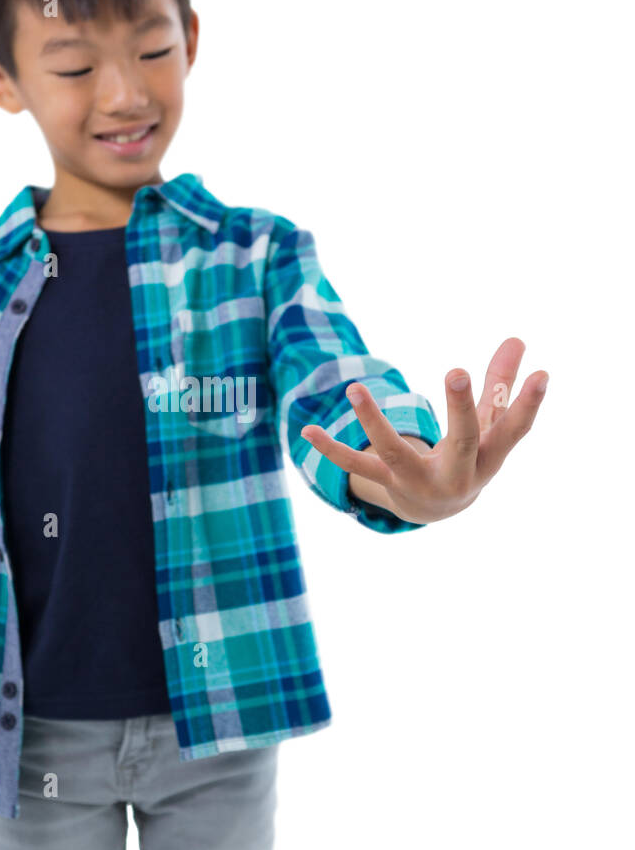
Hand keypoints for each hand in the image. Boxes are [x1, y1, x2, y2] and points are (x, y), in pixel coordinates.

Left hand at [300, 337, 548, 523]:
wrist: (440, 511)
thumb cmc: (470, 455)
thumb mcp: (487, 424)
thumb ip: (499, 382)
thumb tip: (518, 338)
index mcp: (490, 458)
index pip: (514, 430)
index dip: (529, 404)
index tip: (543, 375)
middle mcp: (459, 474)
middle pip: (464, 439)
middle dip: (460, 407)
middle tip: (458, 370)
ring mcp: (420, 481)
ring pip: (396, 451)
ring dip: (373, 421)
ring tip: (354, 388)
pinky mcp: (388, 483)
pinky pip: (358, 465)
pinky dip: (332, 449)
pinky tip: (306, 429)